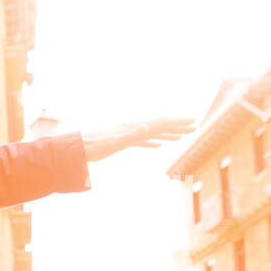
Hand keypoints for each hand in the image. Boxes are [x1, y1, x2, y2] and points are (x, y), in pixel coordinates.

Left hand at [81, 117, 196, 161]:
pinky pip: (142, 141)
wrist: (77, 149)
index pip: (161, 122)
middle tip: (193, 128)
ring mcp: (127, 134)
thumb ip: (134, 134)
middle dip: (177, 126)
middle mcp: (133, 127)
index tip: (192, 121)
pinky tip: (158, 146)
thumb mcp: (117, 141)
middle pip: (159, 125)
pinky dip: (153, 142)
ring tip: (181, 137)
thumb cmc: (95, 146)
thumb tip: (148, 126)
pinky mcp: (122, 142)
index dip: (177, 122)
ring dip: (167, 134)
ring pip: (152, 133)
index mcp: (134, 126)